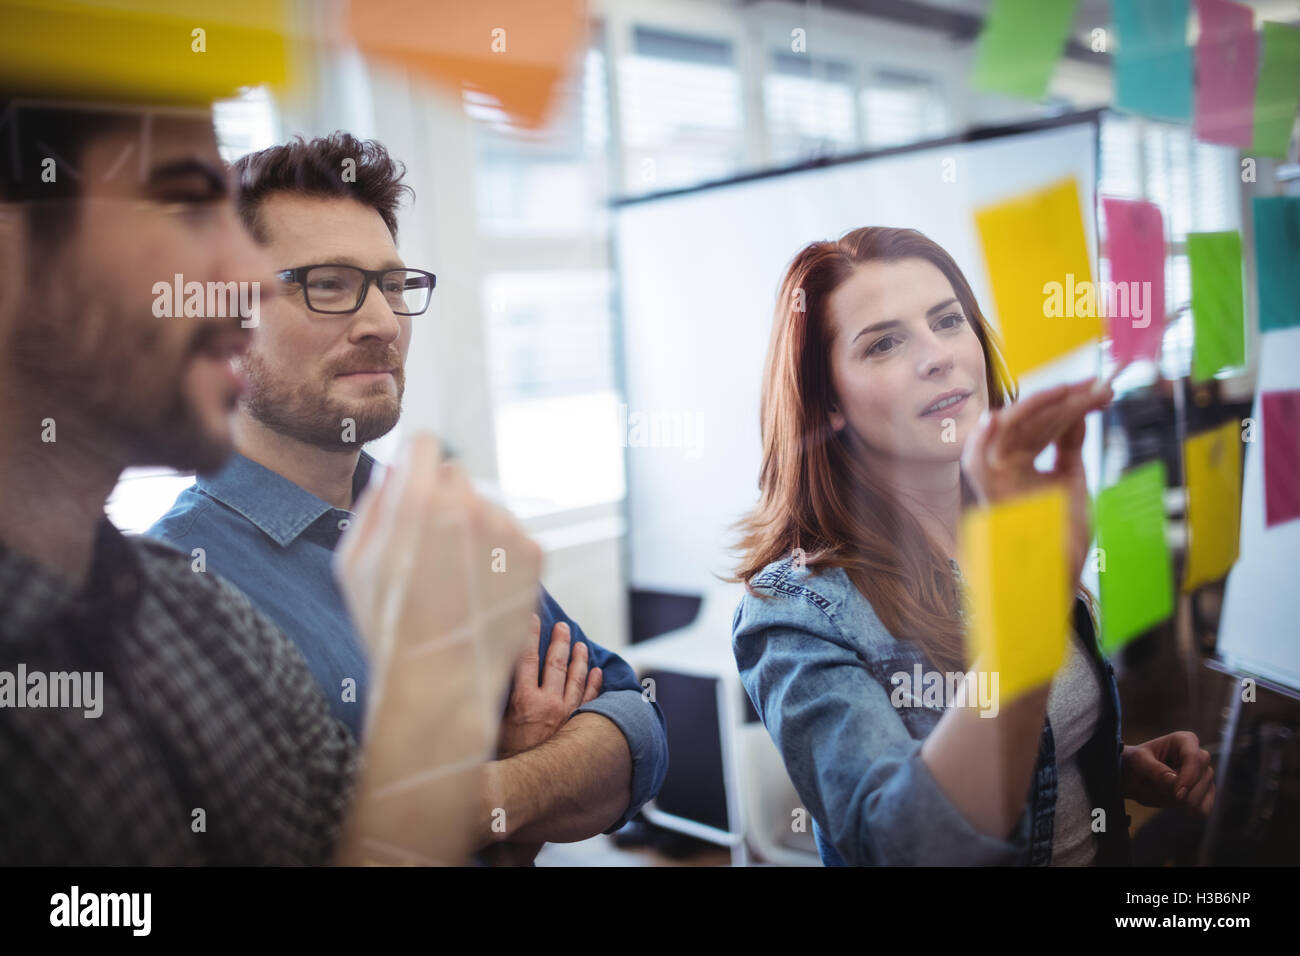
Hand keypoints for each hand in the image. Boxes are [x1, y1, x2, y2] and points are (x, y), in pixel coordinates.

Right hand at [333, 434, 542, 864]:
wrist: (441, 683)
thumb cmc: (389, 628)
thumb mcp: (354, 566)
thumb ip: (372, 508)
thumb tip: (394, 474)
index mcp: (416, 499)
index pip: (424, 446)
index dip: (416, 466)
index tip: (414, 489)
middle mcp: (466, 503)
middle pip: (456, 475)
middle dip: (442, 500)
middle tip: (431, 551)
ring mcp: (505, 527)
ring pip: (488, 507)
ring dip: (474, 530)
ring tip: (456, 583)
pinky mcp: (533, 553)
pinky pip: (512, 536)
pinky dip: (499, 556)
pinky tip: (480, 592)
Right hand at [498, 614, 602, 758]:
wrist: (528, 783)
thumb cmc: (505, 755)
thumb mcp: (493, 724)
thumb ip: (496, 699)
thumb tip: (486, 676)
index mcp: (523, 700)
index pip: (526, 659)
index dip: (528, 636)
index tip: (531, 618)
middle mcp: (547, 703)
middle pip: (555, 664)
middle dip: (559, 642)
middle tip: (563, 626)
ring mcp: (565, 714)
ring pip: (576, 679)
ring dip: (579, 659)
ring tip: (581, 645)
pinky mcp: (576, 725)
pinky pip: (589, 699)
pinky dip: (595, 684)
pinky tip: (598, 673)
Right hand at [961, 379, 1111, 585]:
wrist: (1063, 578)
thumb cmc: (1064, 537)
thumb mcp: (1072, 481)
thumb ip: (1070, 446)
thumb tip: (1078, 412)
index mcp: (1022, 466)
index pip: (1042, 425)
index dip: (1069, 404)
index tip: (1100, 390)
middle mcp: (1006, 469)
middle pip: (1029, 422)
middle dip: (1064, 401)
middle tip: (1097, 387)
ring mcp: (996, 481)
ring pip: (1006, 430)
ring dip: (1036, 408)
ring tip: (1068, 392)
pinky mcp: (989, 496)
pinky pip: (976, 463)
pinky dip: (981, 440)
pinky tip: (995, 418)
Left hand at [1122, 733, 1214, 815]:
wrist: (1133, 777)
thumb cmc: (1135, 763)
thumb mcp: (1139, 762)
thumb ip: (1156, 771)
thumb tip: (1175, 781)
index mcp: (1184, 741)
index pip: (1195, 758)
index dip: (1188, 777)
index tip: (1178, 794)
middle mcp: (1199, 756)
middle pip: (1202, 778)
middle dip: (1183, 792)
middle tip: (1159, 790)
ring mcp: (1204, 775)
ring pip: (1204, 795)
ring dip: (1181, 802)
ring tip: (1161, 792)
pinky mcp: (1205, 792)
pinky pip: (1205, 808)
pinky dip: (1190, 810)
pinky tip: (1175, 803)